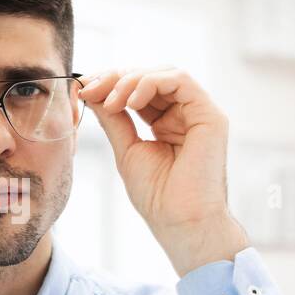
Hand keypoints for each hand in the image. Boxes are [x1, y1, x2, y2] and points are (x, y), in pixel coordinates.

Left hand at [80, 67, 248, 275]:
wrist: (180, 221)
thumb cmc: (157, 196)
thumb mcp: (126, 149)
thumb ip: (113, 118)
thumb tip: (90, 90)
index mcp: (166, 123)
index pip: (139, 89)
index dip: (111, 83)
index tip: (85, 90)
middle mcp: (184, 114)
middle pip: (150, 76)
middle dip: (116, 78)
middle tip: (91, 89)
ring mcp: (199, 113)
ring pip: (164, 73)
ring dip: (131, 80)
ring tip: (111, 101)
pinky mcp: (210, 115)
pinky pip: (180, 80)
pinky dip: (150, 83)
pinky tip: (131, 101)